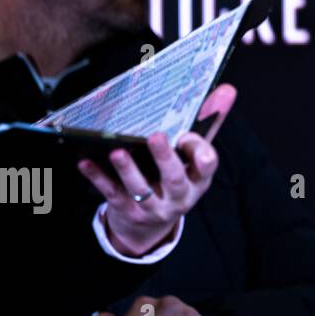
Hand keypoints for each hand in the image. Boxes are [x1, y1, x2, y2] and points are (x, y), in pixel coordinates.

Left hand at [77, 83, 236, 256]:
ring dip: (128, 171)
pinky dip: (99, 178)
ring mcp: (153, 207)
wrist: (151, 225)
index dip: (201, 152)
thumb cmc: (177, 176)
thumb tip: (228, 89)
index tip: (189, 136)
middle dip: (165, 158)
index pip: (206, 166)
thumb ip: (209, 122)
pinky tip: (86, 162)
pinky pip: (112, 195)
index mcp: (199, 179)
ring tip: (117, 151)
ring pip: (141, 189)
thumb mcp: (195, 155)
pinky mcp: (128, 211)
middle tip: (155, 137)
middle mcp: (179, 196)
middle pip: (174, 179)